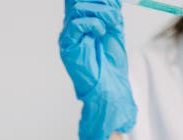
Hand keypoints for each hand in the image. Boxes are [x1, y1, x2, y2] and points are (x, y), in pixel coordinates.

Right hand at [59, 0, 136, 139]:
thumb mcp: (115, 29)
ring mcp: (68, 37)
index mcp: (83, 23)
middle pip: (77, 1)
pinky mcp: (67, 46)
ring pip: (78, 8)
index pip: (79, 2)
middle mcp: (72, 28)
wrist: (109, 87)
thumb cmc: (111, 63)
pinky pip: (77, 24)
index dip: (95, 0)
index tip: (109, 2)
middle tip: (113, 12)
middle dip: (100, 2)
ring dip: (101, 12)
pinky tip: (101, 33)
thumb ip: (110, 11)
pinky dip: (93, 24)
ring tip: (112, 23)